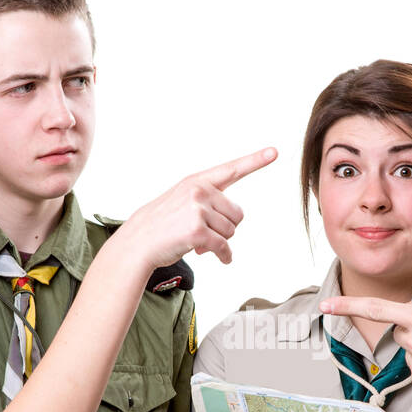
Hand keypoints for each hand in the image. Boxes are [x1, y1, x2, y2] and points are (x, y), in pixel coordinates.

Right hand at [116, 147, 276, 268]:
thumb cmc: (162, 225)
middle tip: (205, 232)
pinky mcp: (197, 231)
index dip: (255, 161)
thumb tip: (230, 229)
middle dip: (226, 228)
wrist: (137, 242)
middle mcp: (199, 191)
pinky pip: (224, 246)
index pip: (231, 169)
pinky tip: (221, 259)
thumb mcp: (182, 203)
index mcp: (197, 181)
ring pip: (231, 231)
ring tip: (199, 242)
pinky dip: (225, 256)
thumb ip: (208, 205)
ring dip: (221, 241)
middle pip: (237, 214)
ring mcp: (198, 210)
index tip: (274, 152)